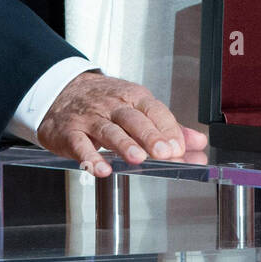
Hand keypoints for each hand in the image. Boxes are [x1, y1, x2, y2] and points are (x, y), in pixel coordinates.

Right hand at [37, 71, 207, 177]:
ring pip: (109, 130)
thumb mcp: (137, 107)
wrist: (62, 92)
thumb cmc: (105, 103)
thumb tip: (198, 143)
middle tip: (165, 153)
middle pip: (134, 119)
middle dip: (151, 136)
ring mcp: (90, 118)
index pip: (155, 110)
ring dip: (124, 144)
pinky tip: (101, 169)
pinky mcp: (70, 133)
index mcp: (134, 98)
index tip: (180, 147)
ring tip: (137, 159)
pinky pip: (80, 144)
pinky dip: (90, 157)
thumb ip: (168, 127)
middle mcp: (113, 106)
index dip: (168, 129)